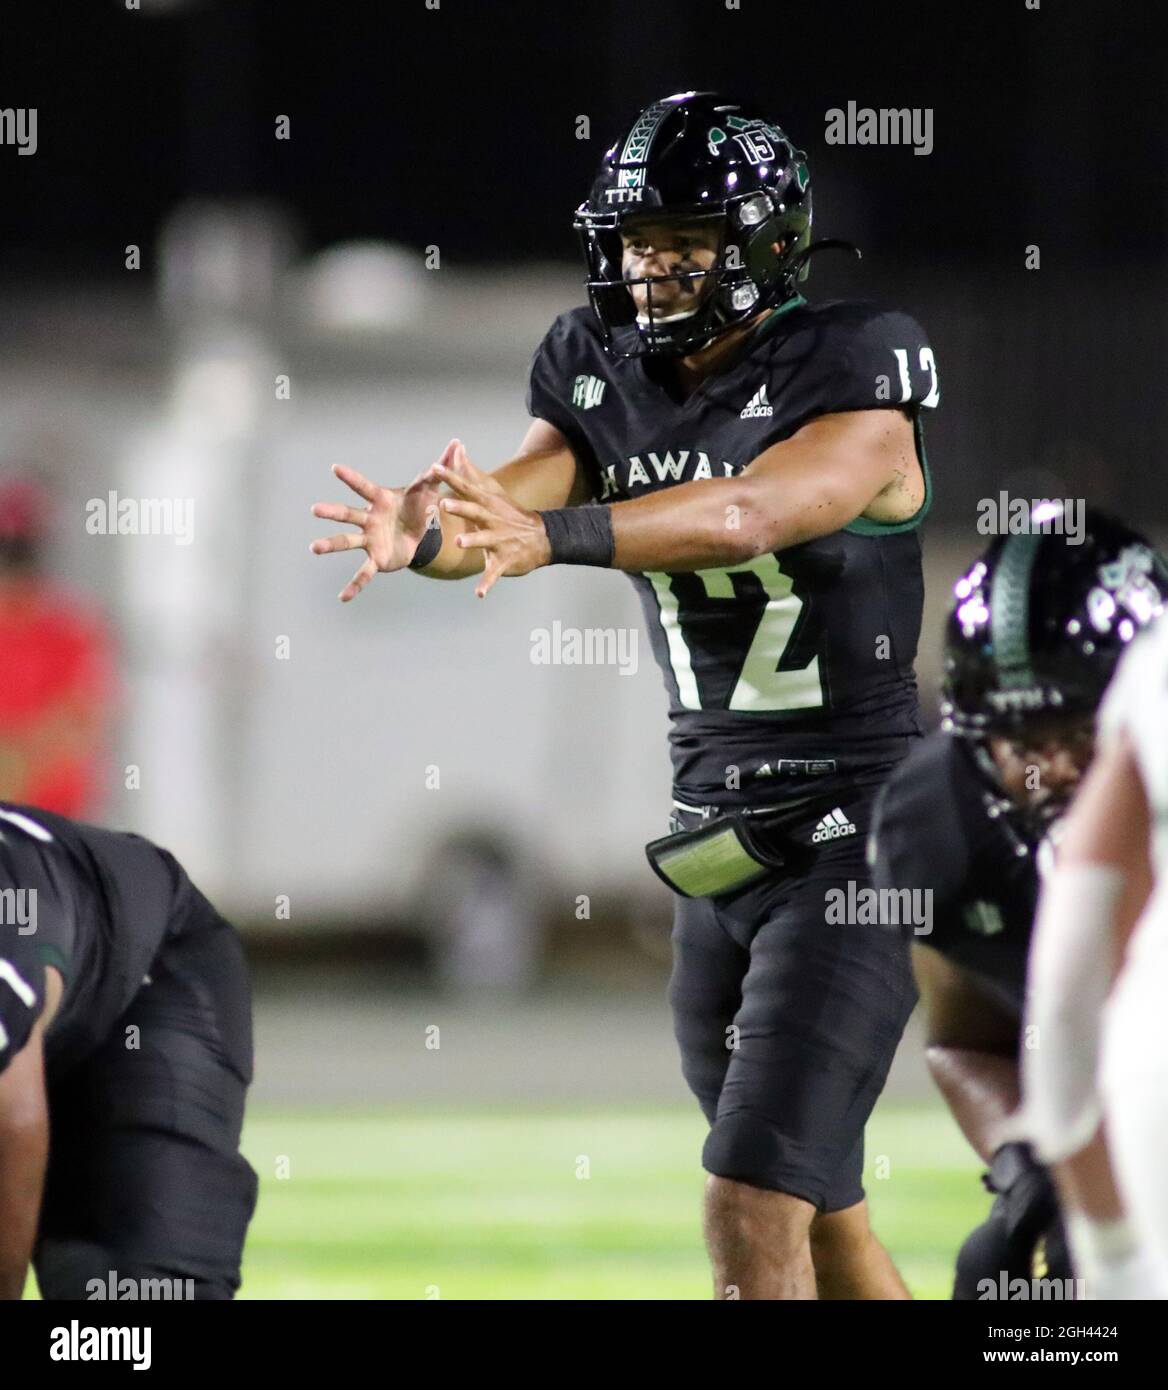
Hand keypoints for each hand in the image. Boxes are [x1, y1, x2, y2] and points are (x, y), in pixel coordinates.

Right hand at [310, 441, 451, 601]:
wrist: (420, 534)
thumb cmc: (418, 506)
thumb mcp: (430, 489)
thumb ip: (440, 467)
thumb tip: (457, 443)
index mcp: (380, 500)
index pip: (364, 487)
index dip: (351, 478)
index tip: (336, 468)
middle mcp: (369, 519)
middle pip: (348, 513)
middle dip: (332, 512)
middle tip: (315, 509)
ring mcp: (370, 540)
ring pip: (347, 541)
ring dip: (330, 544)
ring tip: (314, 547)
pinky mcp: (377, 559)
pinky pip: (364, 573)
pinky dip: (354, 585)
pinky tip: (343, 598)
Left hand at [426, 446, 550, 598]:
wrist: (541, 538)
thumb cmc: (509, 514)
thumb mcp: (493, 491)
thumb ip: (472, 472)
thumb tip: (458, 449)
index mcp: (487, 504)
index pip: (466, 488)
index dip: (450, 477)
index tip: (433, 468)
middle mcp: (493, 520)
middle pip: (475, 512)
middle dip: (461, 508)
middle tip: (444, 503)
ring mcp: (500, 540)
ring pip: (485, 541)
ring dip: (474, 541)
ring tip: (460, 543)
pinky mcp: (505, 560)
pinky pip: (494, 573)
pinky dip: (487, 584)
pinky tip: (479, 594)